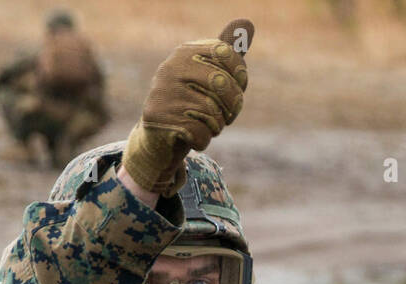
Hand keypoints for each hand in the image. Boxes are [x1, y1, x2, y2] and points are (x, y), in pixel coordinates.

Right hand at [121, 18, 252, 196]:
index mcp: (186, 51)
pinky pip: (199, 132)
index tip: (236, 89)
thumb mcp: (211, 75)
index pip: (227, 54)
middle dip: (232, 106)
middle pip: (222, 83)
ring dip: (217, 126)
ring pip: (212, 112)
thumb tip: (247, 22)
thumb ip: (228, 52)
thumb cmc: (192, 103)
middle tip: (227, 115)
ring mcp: (163, 91)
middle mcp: (171, 67)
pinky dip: (203, 140)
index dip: (240, 78)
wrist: (160, 137)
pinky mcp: (158, 117)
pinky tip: (193, 138)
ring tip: (206, 125)